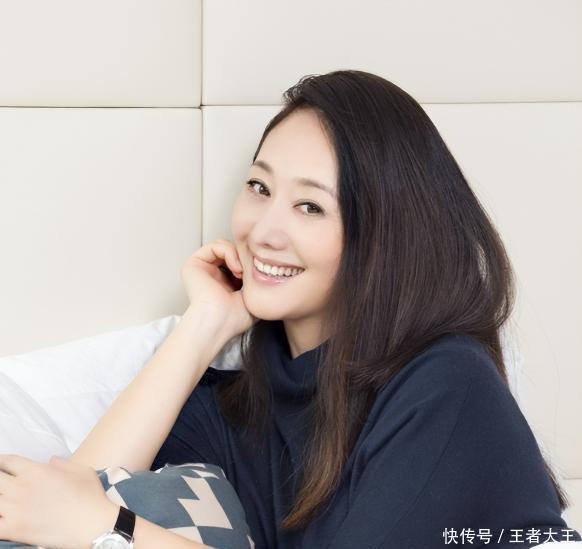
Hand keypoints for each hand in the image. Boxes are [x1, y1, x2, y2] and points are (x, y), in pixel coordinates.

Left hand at [0, 454, 118, 548]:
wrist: (93, 524)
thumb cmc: (90, 497)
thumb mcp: (81, 470)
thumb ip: (62, 463)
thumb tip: (51, 461)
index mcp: (37, 471)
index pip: (7, 461)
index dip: (0, 461)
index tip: (1, 465)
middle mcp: (22, 487)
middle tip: (2, 482)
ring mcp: (16, 509)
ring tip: (4, 500)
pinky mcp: (14, 529)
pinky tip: (3, 518)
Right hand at [181, 238, 257, 336]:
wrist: (219, 322)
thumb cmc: (234, 317)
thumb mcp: (253, 296)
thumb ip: (256, 279)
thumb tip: (263, 264)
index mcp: (224, 283)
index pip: (238, 260)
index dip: (250, 262)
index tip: (258, 275)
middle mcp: (211, 275)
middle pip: (231, 251)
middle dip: (244, 256)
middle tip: (250, 272)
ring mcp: (202, 269)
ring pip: (223, 246)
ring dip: (237, 255)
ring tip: (242, 272)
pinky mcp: (193, 264)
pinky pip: (214, 245)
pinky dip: (229, 252)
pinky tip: (236, 267)